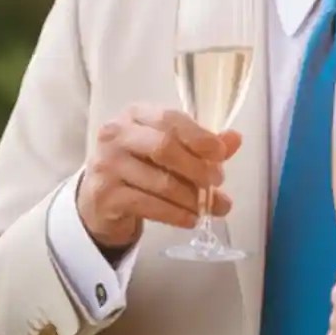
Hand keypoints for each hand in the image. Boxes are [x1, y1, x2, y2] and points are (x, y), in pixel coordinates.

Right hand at [78, 103, 241, 248]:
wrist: (100, 198)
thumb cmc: (141, 166)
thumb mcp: (170, 149)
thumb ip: (201, 144)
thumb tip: (235, 139)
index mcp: (136, 115)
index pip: (170, 119)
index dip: (199, 136)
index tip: (221, 153)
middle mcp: (116, 134)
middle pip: (164, 147)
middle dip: (197, 167)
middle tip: (217, 182)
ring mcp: (106, 164)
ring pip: (159, 182)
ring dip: (190, 197)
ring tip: (206, 207)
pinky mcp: (104, 195)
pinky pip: (148, 205)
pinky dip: (175, 214)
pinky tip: (190, 220)